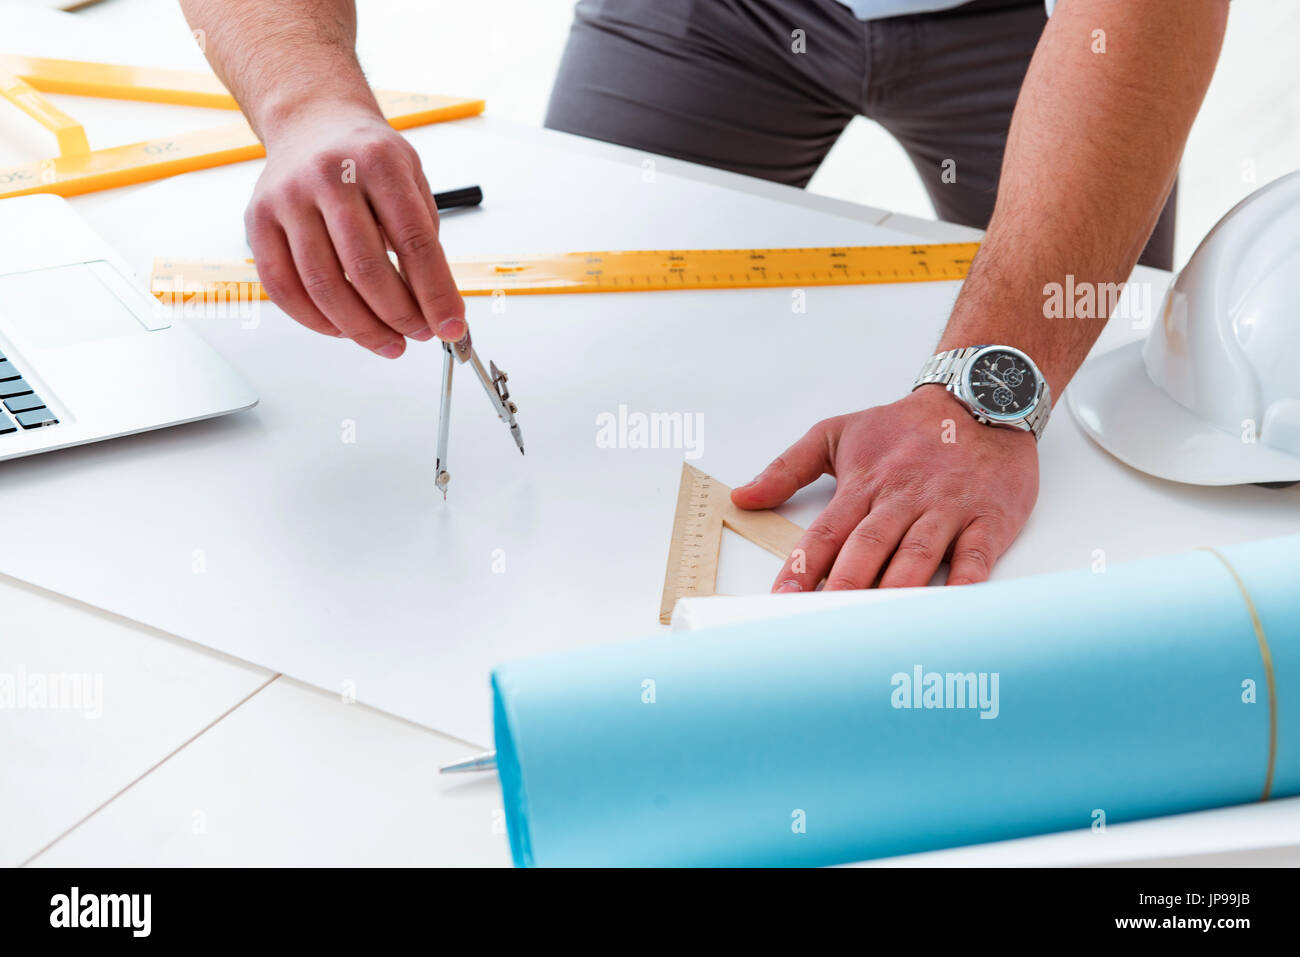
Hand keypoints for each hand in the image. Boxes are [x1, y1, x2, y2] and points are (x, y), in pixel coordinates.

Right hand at [244, 104, 465, 357]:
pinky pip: (282, 287)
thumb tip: (437, 308)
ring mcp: (287, 197)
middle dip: (399, 316)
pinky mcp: (258, 220)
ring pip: (323, 285)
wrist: (312, 123)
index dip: (436, 293)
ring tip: (389, 343)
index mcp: (378, 162)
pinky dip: (316, 320)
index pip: (414, 241)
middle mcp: (329, 175)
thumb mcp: (412, 179)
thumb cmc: (368, 159)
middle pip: (366, 268)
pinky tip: (343, 330)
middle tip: (419, 335)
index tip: (451, 326)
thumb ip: (424, 238)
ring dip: (361, 328)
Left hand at [731, 386, 1038, 590]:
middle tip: (825, 620)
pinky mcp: (988, 517)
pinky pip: (976, 553)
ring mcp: (946, 508)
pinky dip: (964, 579)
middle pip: (868, 547)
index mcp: (864, 484)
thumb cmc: (905, 427)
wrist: (980, 399)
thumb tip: (743, 496)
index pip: (827, 531)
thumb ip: (787, 467)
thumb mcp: (837, 433)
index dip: (805, 565)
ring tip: (877, 623)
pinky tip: (950, 603)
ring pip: (916, 553)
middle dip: (845, 584)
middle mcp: (902, 498)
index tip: (784, 596)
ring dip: (896, 588)